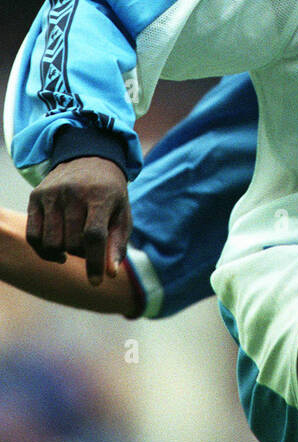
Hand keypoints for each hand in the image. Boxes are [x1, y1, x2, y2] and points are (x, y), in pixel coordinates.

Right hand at [26, 158, 130, 285]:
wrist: (89, 158)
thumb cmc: (109, 192)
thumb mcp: (121, 213)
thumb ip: (117, 244)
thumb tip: (110, 274)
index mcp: (100, 195)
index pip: (93, 236)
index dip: (94, 263)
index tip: (96, 282)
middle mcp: (73, 192)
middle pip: (71, 243)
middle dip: (82, 254)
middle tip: (90, 246)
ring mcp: (51, 193)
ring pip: (51, 243)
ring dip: (63, 252)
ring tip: (74, 244)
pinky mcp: (36, 196)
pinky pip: (33, 236)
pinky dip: (43, 250)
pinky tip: (57, 247)